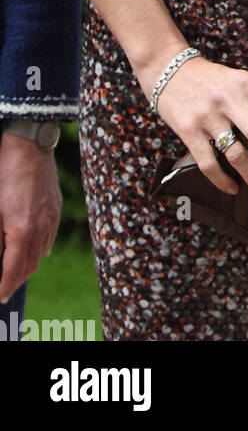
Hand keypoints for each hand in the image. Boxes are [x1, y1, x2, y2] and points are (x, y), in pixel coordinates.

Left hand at [0, 131, 61, 301]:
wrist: (28, 145)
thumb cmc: (4, 175)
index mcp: (22, 231)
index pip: (14, 272)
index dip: (4, 288)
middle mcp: (41, 228)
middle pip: (30, 266)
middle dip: (16, 280)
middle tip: (3, 287)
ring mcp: (51, 217)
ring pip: (41, 252)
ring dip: (27, 264)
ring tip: (14, 268)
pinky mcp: (55, 206)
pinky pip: (49, 235)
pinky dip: (38, 246)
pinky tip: (30, 244)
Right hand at [146, 54, 247, 198]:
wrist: (168, 69)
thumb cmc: (209, 78)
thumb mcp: (235, 77)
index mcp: (244, 81)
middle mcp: (228, 99)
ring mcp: (208, 116)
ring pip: (235, 153)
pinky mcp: (189, 131)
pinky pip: (208, 163)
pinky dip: (222, 180)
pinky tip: (233, 189)